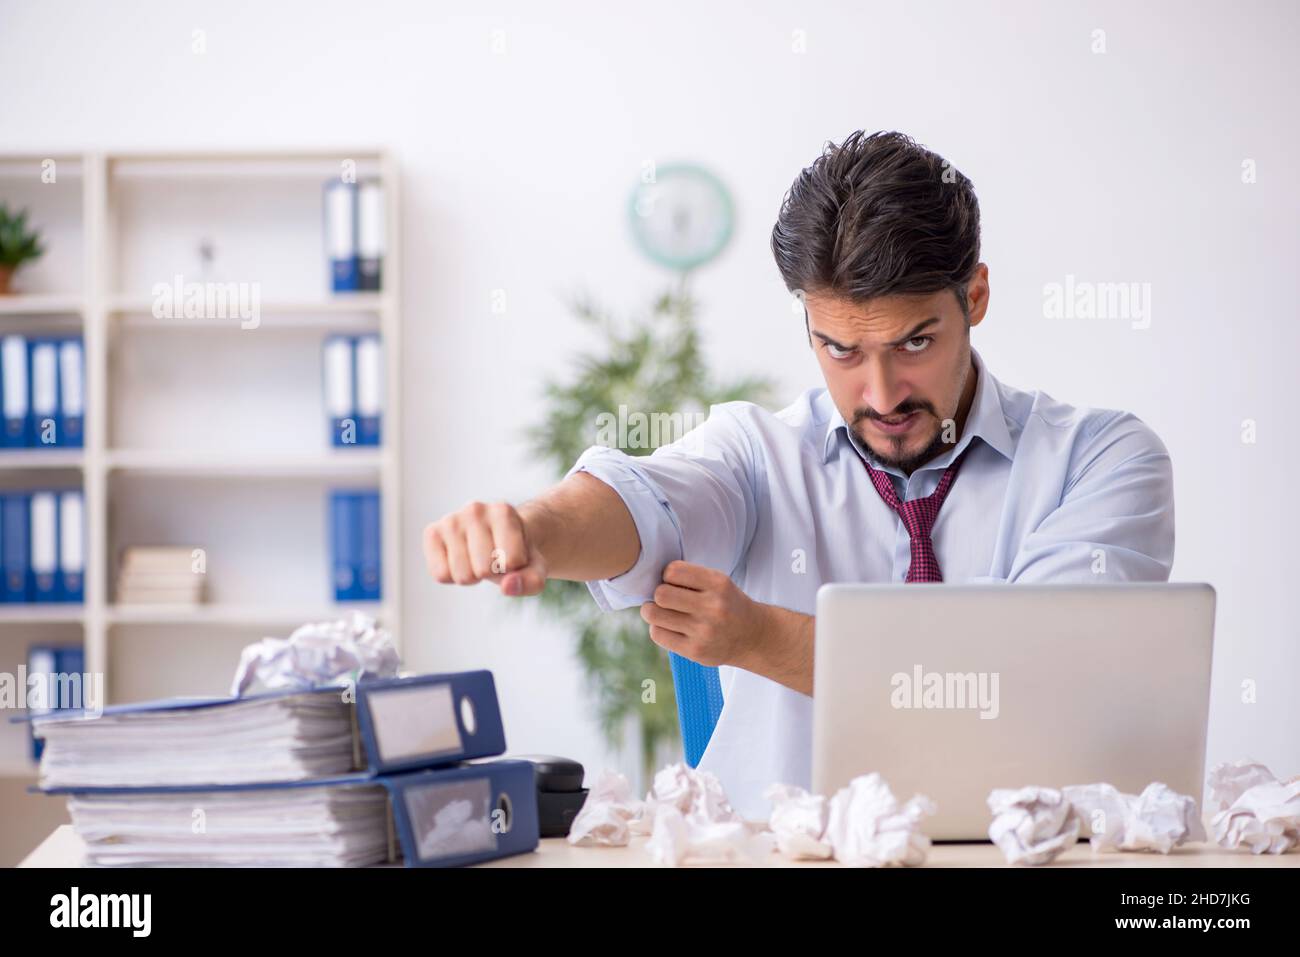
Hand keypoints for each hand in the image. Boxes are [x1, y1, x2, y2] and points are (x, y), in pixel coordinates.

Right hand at [423, 501, 546, 596]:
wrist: (497, 535)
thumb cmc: (517, 551)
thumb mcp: (535, 568)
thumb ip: (531, 581)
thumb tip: (507, 587)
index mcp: (504, 511)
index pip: (511, 562)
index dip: (514, 567)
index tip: (513, 553)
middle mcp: (475, 510)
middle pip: (484, 570)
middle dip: (492, 573)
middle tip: (494, 558)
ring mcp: (451, 520)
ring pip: (462, 575)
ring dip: (473, 576)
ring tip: (478, 558)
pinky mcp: (432, 532)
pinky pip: (441, 575)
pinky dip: (453, 577)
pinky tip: (461, 559)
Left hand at [639, 560, 769, 667]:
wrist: (752, 637)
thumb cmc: (727, 604)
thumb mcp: (719, 583)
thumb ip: (690, 578)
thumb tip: (650, 579)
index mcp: (719, 584)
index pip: (673, 571)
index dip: (667, 575)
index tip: (673, 582)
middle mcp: (713, 607)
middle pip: (661, 594)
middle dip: (657, 594)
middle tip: (664, 599)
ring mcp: (704, 631)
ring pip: (655, 615)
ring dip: (652, 611)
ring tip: (661, 611)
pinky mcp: (695, 651)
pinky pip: (658, 634)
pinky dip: (658, 628)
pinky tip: (669, 627)